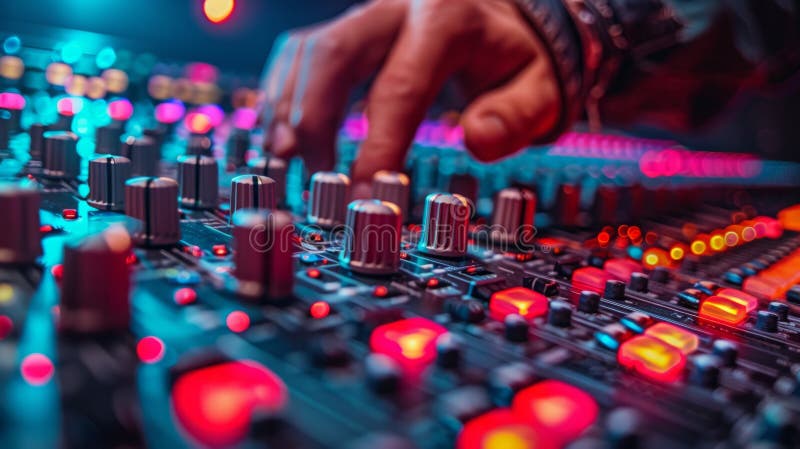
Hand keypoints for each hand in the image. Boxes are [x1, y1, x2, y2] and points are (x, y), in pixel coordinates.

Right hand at [259, 0, 559, 194]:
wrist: (497, 22)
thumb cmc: (513, 60)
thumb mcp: (541, 87)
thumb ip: (517, 116)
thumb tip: (477, 141)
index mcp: (447, 19)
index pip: (400, 87)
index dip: (378, 146)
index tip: (365, 195)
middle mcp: (397, 8)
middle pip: (334, 55)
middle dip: (315, 121)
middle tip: (317, 179)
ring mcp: (367, 16)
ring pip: (307, 52)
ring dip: (288, 109)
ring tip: (285, 160)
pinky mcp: (347, 30)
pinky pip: (300, 55)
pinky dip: (282, 96)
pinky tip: (283, 135)